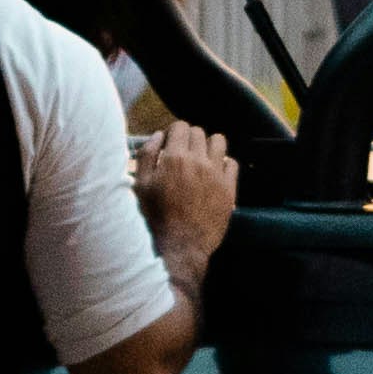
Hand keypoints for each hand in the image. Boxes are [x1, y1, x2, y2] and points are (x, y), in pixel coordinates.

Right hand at [142, 127, 239, 273]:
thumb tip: (159, 135)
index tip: (171, 144)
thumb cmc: (156, 218)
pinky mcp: (229, 189)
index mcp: (174, 158)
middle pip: (198, 132)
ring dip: (209, 146)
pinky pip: (232, 163)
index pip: (180, 126)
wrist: (180, 247)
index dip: (174, 133)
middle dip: (189, 139)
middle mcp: (198, 161)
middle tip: (183, 155)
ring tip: (201, 159)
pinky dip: (224, 164)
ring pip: (219, 141)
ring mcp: (216, 174)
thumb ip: (146, 155)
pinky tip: (214, 174)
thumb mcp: (140, 186)